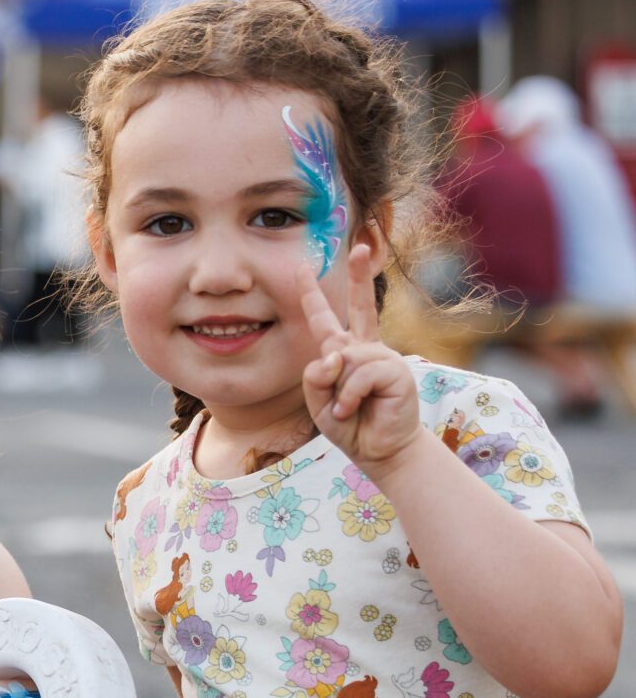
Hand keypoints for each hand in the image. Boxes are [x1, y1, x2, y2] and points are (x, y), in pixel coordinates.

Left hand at [299, 244, 421, 476]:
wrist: (380, 451)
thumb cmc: (350, 426)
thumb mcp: (318, 402)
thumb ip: (316, 377)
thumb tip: (334, 354)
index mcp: (345, 354)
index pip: (326, 320)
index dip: (312, 295)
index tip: (302, 267)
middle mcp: (365, 350)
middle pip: (360, 307)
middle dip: (359, 275)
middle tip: (358, 246)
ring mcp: (383, 357)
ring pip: (344, 359)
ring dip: (337, 391)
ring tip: (346, 410)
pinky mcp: (395, 370)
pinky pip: (358, 374)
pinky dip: (348, 397)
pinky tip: (354, 410)